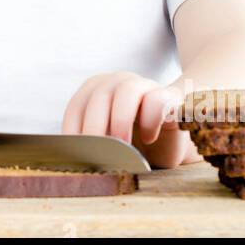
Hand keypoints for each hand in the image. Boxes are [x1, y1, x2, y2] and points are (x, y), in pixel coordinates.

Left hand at [61, 72, 184, 147]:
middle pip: (100, 95)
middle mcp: (120, 82)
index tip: (74, 155)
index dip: (73, 129)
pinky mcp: (171, 96)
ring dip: (121, 120)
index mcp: (97, 89)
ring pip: (128, 89)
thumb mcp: (106, 144)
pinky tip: (149, 138)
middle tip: (97, 153)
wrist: (168, 146)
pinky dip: (150, 120)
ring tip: (122, 145)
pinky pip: (158, 99)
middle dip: (95, 127)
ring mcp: (146, 86)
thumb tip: (73, 162)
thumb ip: (89, 145)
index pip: (77, 105)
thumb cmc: (132, 145)